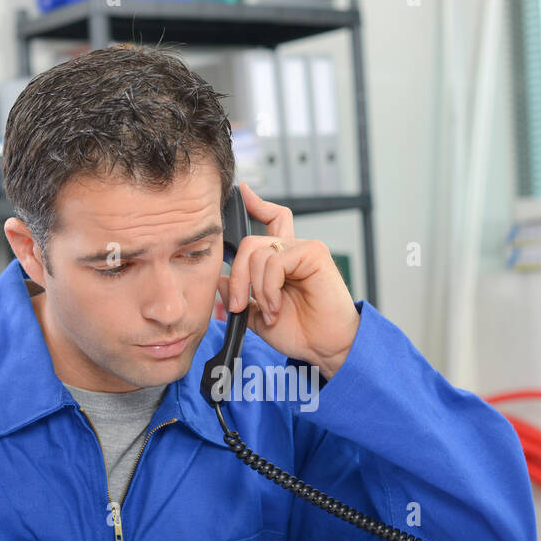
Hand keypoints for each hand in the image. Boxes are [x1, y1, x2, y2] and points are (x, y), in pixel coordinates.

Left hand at [218, 181, 360, 380]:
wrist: (325, 348)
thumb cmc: (301, 332)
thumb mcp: (257, 315)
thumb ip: (238, 296)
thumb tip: (216, 279)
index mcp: (282, 259)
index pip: (270, 219)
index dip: (256, 204)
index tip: (242, 192)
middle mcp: (292, 250)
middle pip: (249, 243)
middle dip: (237, 277)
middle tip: (239, 305)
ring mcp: (304, 249)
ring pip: (258, 254)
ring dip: (257, 290)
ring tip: (269, 312)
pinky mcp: (314, 254)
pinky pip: (275, 262)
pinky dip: (269, 289)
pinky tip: (276, 306)